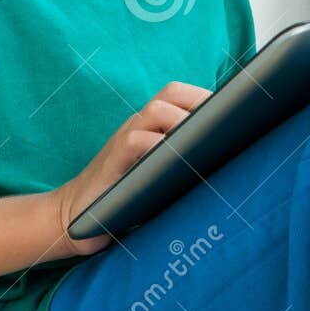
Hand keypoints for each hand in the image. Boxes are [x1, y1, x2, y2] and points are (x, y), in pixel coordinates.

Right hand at [48, 81, 211, 256]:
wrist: (75, 218)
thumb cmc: (124, 198)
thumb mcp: (155, 176)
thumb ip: (179, 163)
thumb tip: (228, 162)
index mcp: (150, 125)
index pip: (179, 95)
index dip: (206, 98)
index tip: (234, 113)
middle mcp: (137, 125)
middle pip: (171, 92)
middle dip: (200, 102)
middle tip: (223, 124)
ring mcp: (123, 138)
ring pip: (156, 109)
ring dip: (184, 121)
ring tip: (204, 141)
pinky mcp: (112, 160)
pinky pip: (137, 141)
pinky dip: (159, 146)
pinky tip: (178, 161)